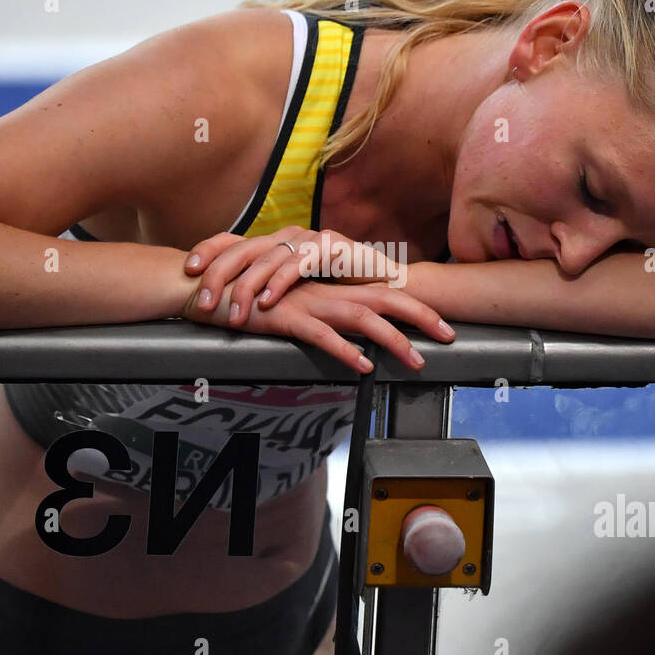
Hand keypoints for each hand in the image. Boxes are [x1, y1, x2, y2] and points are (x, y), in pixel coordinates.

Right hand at [180, 275, 453, 373]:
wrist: (204, 286)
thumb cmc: (247, 299)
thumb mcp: (291, 307)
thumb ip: (320, 316)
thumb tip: (350, 337)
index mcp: (328, 287)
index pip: (380, 292)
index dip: (413, 305)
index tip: (440, 322)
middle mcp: (323, 290)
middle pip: (384, 299)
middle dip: (421, 317)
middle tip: (450, 336)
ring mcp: (306, 302)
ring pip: (361, 317)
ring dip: (393, 341)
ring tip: (417, 362)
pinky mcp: (284, 317)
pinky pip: (320, 334)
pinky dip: (343, 350)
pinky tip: (362, 367)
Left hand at [183, 227, 407, 326]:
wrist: (384, 283)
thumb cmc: (336, 288)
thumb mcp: (293, 288)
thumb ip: (265, 287)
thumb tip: (227, 301)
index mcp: (274, 243)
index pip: (231, 240)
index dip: (207, 251)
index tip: (187, 270)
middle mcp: (286, 236)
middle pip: (240, 249)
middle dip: (218, 277)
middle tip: (203, 304)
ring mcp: (308, 239)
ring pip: (265, 260)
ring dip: (245, 289)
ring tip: (233, 315)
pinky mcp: (329, 247)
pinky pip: (296, 266)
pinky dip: (279, 285)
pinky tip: (267, 302)